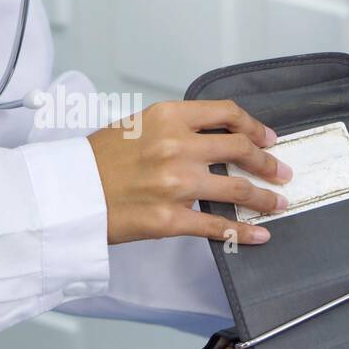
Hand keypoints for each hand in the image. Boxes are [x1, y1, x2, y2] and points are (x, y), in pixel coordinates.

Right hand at [87, 100, 292, 245]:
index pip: (227, 114)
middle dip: (269, 162)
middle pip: (240, 150)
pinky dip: (245, 232)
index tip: (268, 138)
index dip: (255, 126)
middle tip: (282, 171)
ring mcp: (176, 184)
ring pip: (238, 189)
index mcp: (168, 117)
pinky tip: (261, 234)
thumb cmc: (96, 161)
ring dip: (265, 198)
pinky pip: (219, 226)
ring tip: (279, 203)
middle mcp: (176, 147)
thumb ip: (175, 128)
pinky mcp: (171, 219)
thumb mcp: (136, 126)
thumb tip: (214, 137)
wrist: (66, 194)